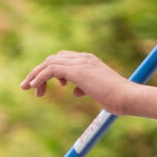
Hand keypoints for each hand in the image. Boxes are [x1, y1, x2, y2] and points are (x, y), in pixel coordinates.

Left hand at [19, 50, 138, 113]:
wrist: (127, 97)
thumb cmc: (118, 98)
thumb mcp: (98, 92)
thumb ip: (85, 88)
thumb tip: (74, 91)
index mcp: (89, 60)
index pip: (62, 60)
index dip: (50, 72)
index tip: (42, 87)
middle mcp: (83, 58)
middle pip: (53, 59)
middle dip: (38, 72)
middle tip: (29, 88)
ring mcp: (80, 63)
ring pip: (49, 63)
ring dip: (36, 75)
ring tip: (28, 88)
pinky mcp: (77, 71)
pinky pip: (51, 70)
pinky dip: (40, 77)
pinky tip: (34, 87)